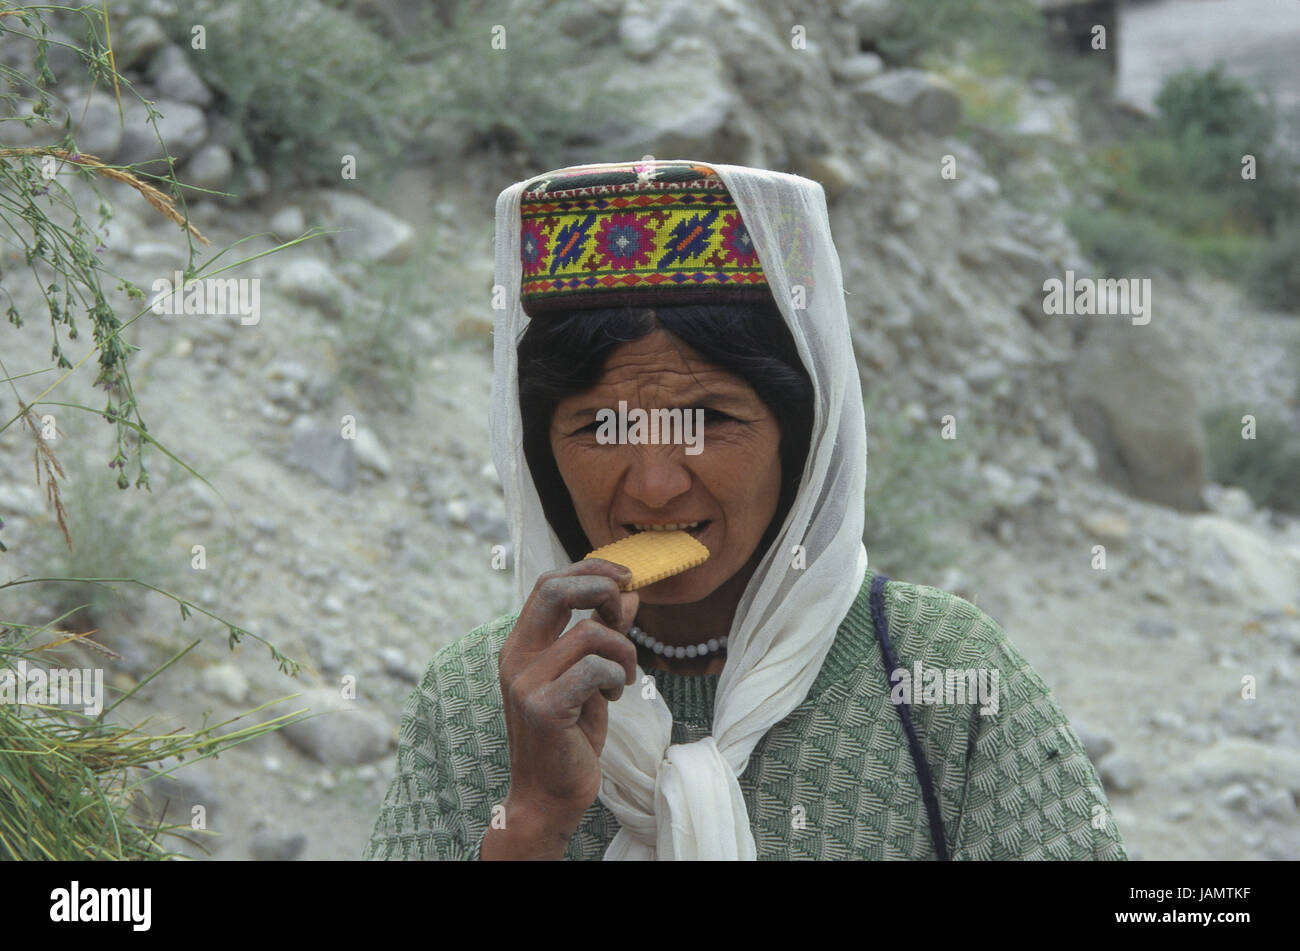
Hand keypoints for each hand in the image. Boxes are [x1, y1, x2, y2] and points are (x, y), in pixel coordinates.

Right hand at [493, 558, 638, 848]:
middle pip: (556, 590)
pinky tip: (613, 697)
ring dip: (622, 652)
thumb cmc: (570, 736)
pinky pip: (594, 670)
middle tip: (625, 615)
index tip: (625, 577)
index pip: (550, 583)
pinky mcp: (542, 707)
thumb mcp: (591, 677)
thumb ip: (605, 635)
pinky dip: (615, 678)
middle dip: (601, 590)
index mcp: (522, 645)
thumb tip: (630, 594)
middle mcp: (516, 657)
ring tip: (623, 679)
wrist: (549, 796)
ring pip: (589, 633)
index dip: (590, 569)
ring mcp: (524, 682)